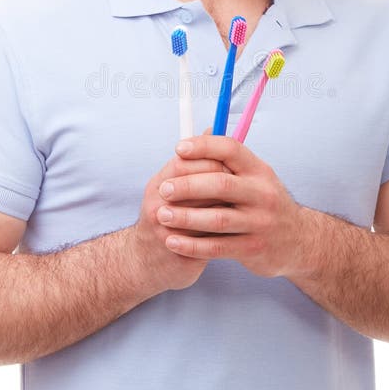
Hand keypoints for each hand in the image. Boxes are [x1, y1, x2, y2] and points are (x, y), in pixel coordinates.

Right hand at [131, 152, 227, 293]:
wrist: (147, 261)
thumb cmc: (169, 216)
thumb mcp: (175, 185)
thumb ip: (196, 160)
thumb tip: (213, 127)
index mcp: (161, 182)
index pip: (189, 160)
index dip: (216, 160)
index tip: (232, 167)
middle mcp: (159, 203)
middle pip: (202, 183)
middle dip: (227, 186)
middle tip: (241, 190)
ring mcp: (167, 229)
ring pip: (209, 213)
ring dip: (230, 210)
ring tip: (240, 210)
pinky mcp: (179, 253)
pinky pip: (210, 240)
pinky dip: (226, 234)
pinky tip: (235, 232)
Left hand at [155, 135, 306, 278]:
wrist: (299, 241)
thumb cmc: (265, 204)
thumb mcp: (255, 177)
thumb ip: (228, 160)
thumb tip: (201, 131)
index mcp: (259, 170)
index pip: (231, 150)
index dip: (203, 146)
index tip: (178, 149)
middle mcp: (262, 193)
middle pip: (221, 184)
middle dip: (188, 185)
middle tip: (163, 189)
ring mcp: (260, 222)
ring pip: (218, 219)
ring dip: (186, 217)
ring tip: (162, 215)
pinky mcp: (254, 248)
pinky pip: (218, 247)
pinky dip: (193, 245)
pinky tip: (173, 242)